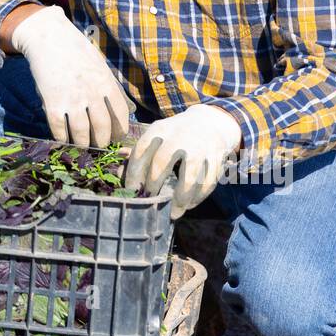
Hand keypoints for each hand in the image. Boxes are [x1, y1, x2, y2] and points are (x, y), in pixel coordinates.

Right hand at [8, 5, 129, 146]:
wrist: (48, 38)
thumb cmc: (76, 50)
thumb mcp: (100, 65)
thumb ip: (111, 86)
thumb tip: (126, 108)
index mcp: (106, 83)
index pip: (120, 116)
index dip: (119, 131)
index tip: (115, 136)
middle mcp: (91, 94)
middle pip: (102, 129)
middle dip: (101, 141)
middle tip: (98, 143)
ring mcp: (71, 100)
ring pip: (81, 134)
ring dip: (82, 144)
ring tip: (81, 144)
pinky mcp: (52, 103)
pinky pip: (60, 130)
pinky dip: (62, 138)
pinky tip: (63, 138)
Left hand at [124, 104, 242, 218]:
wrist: (210, 122)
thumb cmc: (175, 135)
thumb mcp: (157, 137)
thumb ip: (139, 154)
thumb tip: (119, 174)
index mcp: (160, 129)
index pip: (141, 151)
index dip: (134, 173)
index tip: (132, 191)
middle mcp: (179, 136)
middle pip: (162, 162)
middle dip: (153, 185)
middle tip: (150, 201)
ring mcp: (200, 148)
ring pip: (190, 178)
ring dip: (180, 199)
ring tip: (173, 213)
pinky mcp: (216, 159)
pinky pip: (207, 183)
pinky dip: (198, 198)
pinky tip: (188, 206)